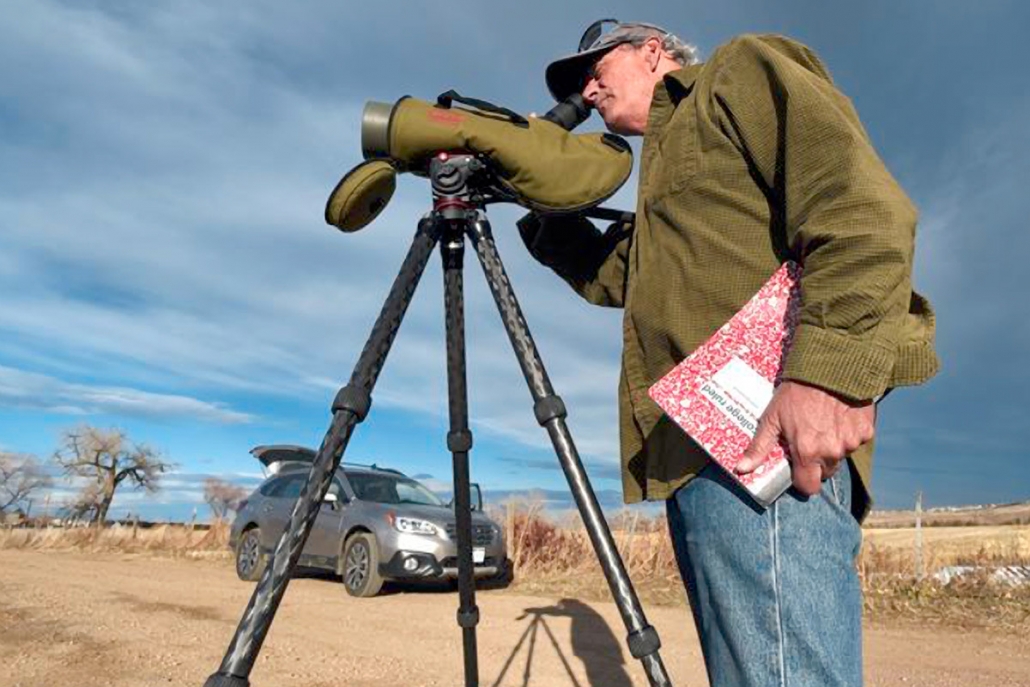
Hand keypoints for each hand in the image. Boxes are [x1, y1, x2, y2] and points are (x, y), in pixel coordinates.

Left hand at [735, 381, 874, 495]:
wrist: (830, 367)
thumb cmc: (796, 392)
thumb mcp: (772, 417)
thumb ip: (759, 446)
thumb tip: (742, 469)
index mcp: (807, 453)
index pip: (809, 487)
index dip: (802, 480)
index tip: (798, 468)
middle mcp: (832, 452)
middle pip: (826, 472)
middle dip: (818, 463)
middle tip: (810, 440)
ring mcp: (852, 443)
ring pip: (841, 456)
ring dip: (834, 446)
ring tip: (824, 423)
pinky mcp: (867, 431)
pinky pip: (857, 441)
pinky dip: (849, 433)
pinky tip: (840, 416)